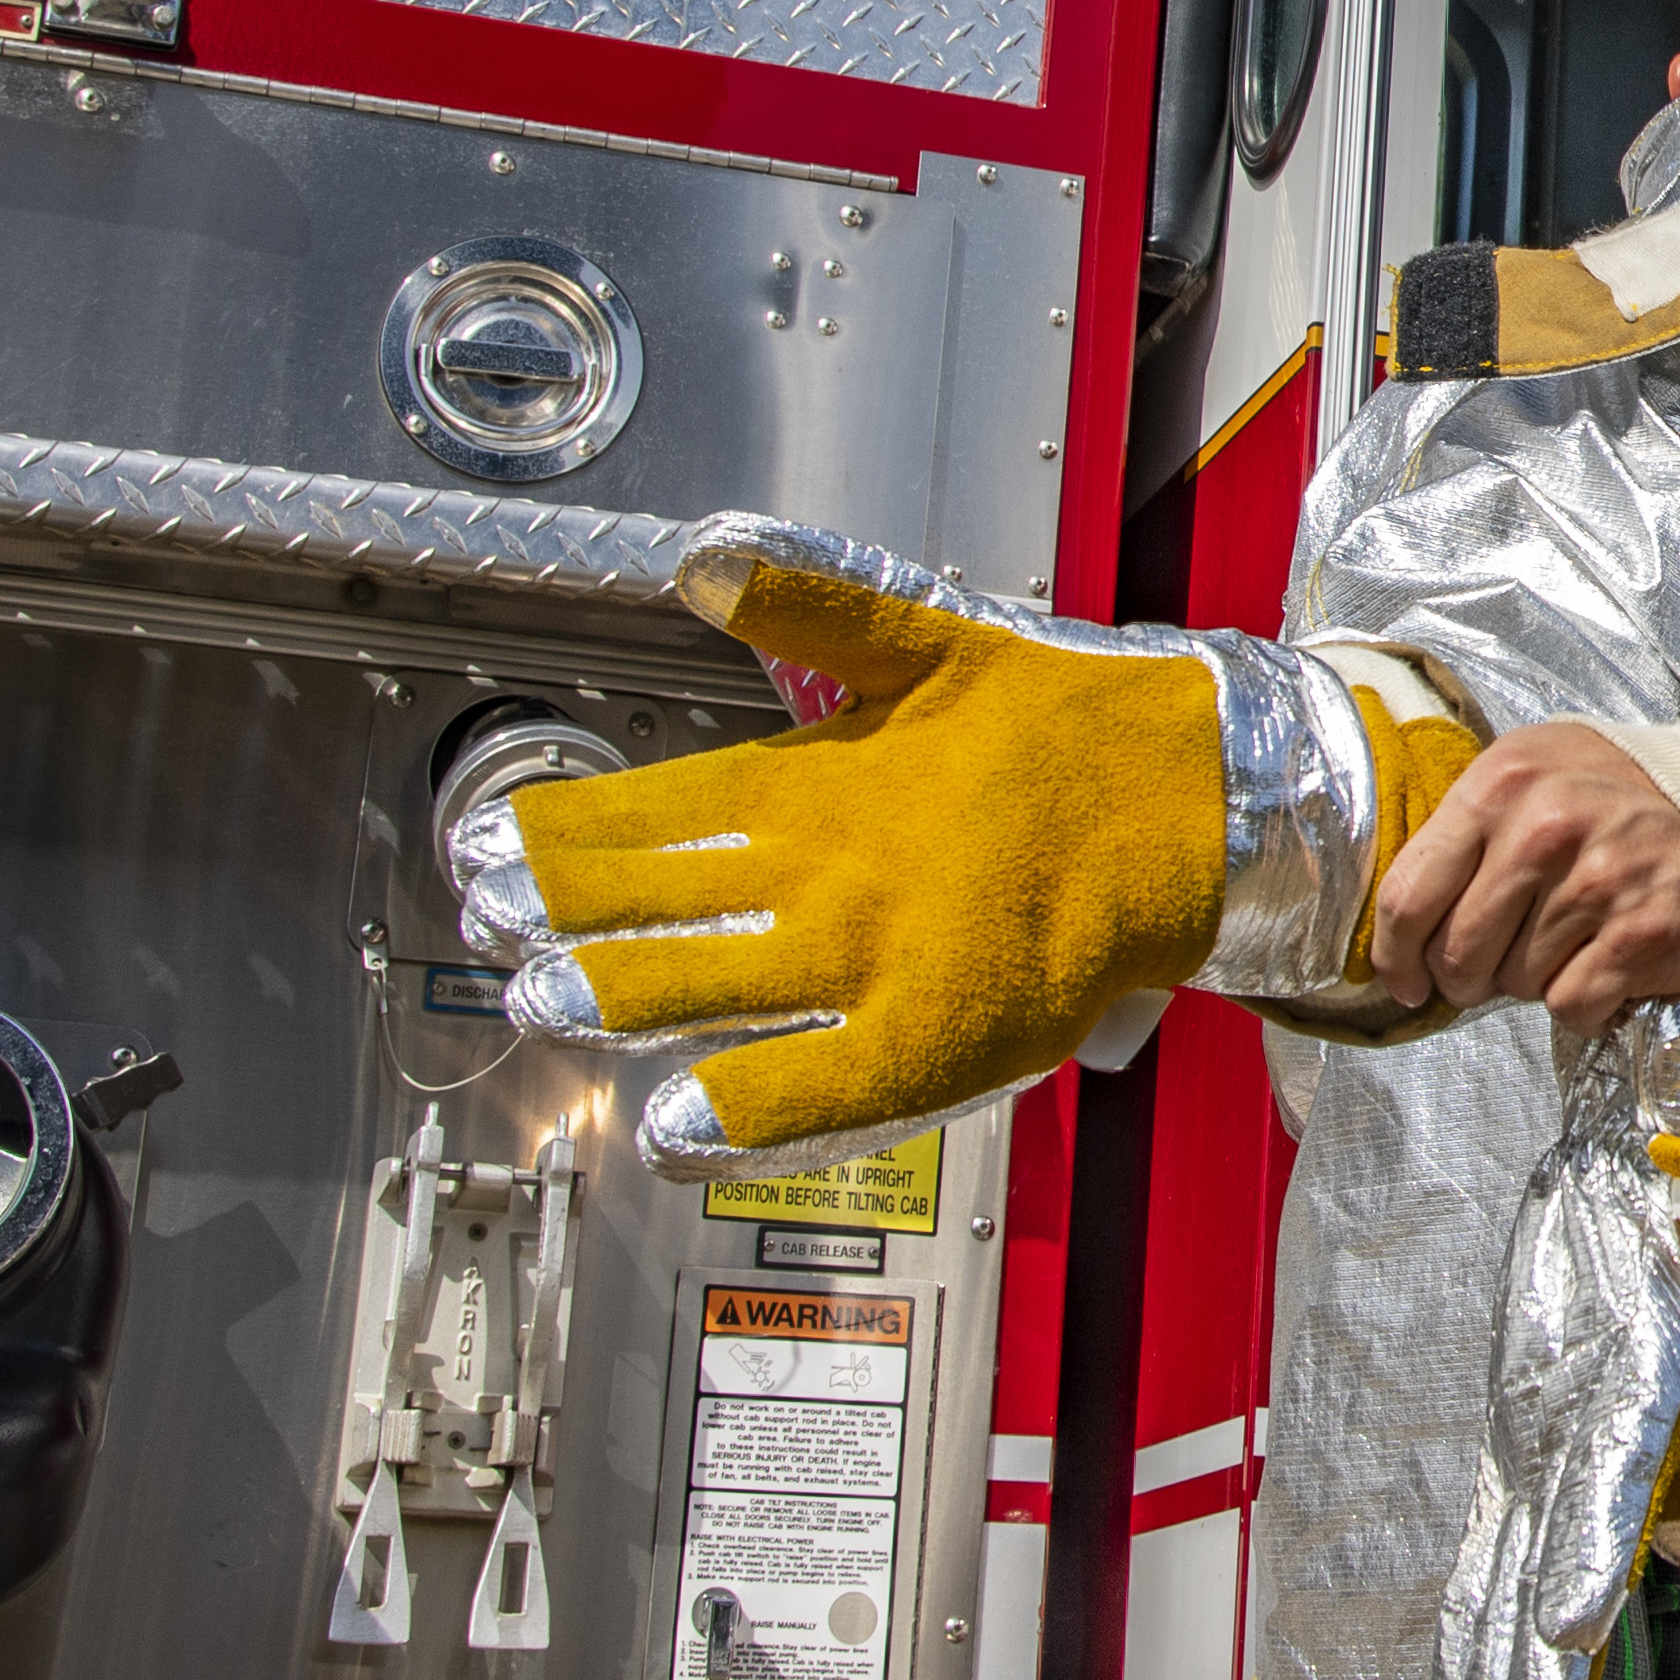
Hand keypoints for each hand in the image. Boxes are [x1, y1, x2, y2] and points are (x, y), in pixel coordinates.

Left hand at [488, 522, 1245, 1165]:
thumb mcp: (928, 635)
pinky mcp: (938, 1036)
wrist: (1194, 803)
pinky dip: (742, 1109)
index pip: (653, 811)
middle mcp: (830, 868)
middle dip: (561, 920)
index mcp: (818, 777)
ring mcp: (879, 957)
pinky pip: (820, 1088)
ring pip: (713, 984)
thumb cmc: (1065, 730)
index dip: (559, 837)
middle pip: (660, 902)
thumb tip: (699, 552)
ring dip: (617, 995)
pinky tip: (674, 1127)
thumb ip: (807, 595)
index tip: (485, 850)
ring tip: (539, 1002)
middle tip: (485, 930)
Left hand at [1365, 721, 1679, 1037]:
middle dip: (1469, 976)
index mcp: (1503, 782)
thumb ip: (1475, 823)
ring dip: (1538, 979)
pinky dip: (1586, 1001)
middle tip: (1503, 964)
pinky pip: (1569, 1006)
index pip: (1407, 894)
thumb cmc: (1639, 796)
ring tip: (1580, 940)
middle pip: (1456, 953)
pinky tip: (1611, 966)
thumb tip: (1406, 916)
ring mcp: (1594, 885)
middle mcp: (1544, 827)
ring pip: (1513, 985)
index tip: (1405, 977)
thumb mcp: (1546, 768)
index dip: (1395, 954)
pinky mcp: (1639, 940)